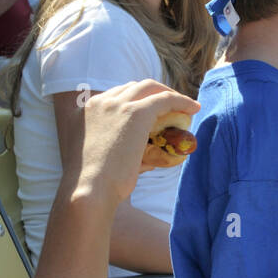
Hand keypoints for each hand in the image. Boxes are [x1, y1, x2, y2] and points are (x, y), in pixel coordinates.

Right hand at [65, 80, 199, 207]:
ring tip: (185, 106)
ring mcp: (117, 105)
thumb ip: (123, 152)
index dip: (137, 100)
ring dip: (169, 94)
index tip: (152, 109)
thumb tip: (151, 157)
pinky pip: (165, 99)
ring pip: (150, 88)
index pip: (116, 95)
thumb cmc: (95, 186)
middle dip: (154, 93)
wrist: (89, 191)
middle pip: (133, 87)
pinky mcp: (136, 113)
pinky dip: (181, 101)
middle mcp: (99, 102)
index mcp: (84, 111)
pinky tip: (193, 108)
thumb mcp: (102, 161)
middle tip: (171, 105)